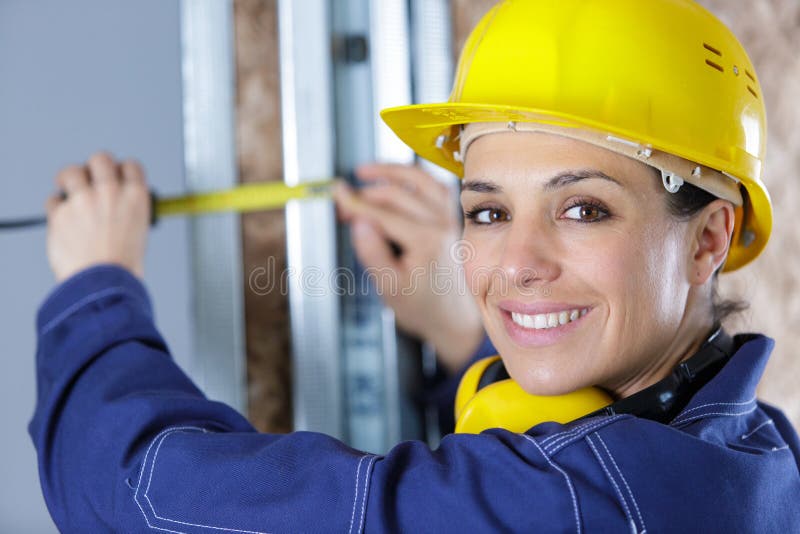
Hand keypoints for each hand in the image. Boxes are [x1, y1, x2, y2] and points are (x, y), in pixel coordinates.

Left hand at [46, 152, 150, 281]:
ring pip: (70, 172)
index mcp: (136, 197)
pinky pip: (53, 200)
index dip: (122, 170)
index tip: (116, 175)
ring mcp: (83, 200)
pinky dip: (56, 209)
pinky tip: (63, 221)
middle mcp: (110, 192)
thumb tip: (117, 206)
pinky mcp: (60, 213)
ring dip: (69, 180)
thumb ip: (127, 211)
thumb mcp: (140, 232)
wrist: (104, 283)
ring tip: (69, 192)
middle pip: (100, 159)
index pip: (130, 166)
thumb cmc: (123, 266)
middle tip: (89, 180)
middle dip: (94, 168)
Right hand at [334, 163, 484, 372]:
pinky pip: (436, 186)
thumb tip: (359, 220)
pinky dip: (415, 177)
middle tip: (344, 201)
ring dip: (392, 171)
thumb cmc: (423, 307)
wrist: (453, 318)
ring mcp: (450, 219)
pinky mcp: (452, 219)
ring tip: (367, 171)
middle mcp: (442, 224)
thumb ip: (372, 251)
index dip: (355, 202)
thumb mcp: (389, 286)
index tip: (336, 192)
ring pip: (420, 179)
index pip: (382, 213)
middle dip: (366, 192)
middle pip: (398, 193)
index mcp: (426, 241)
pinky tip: (397, 178)